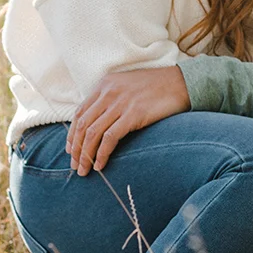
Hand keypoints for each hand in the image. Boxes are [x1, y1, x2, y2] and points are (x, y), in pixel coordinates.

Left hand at [66, 66, 191, 174]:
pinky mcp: (133, 114)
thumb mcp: (126, 86)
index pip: (79, 113)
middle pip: (82, 125)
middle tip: (75, 165)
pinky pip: (110, 138)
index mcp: (104, 84)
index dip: (72, 134)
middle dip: (75, 149)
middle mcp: (109, 92)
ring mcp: (121, 103)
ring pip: (92, 133)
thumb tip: (96, 123)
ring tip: (84, 170)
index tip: (70, 150)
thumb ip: (110, 99)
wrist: (181, 83)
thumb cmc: (156, 88)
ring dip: (85, 155)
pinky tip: (100, 165)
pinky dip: (101, 154)